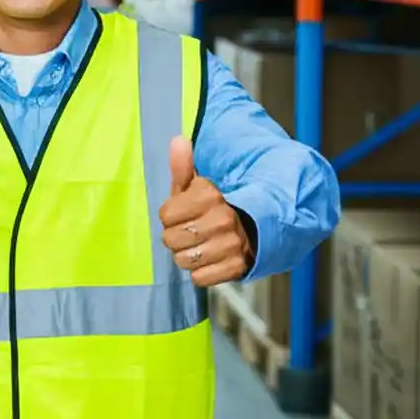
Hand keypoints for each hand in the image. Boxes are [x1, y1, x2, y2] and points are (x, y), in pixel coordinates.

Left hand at [158, 136, 253, 286]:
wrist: (255, 229)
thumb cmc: (214, 207)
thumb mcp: (198, 185)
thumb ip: (183, 166)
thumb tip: (178, 140)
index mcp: (210, 195)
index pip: (164, 216)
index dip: (169, 217)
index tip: (182, 214)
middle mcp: (222, 219)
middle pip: (170, 240)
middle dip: (175, 238)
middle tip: (190, 232)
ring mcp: (232, 244)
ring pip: (183, 261)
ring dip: (187, 256)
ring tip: (199, 246)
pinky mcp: (237, 267)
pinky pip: (199, 278)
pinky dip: (200, 273)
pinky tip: (209, 260)